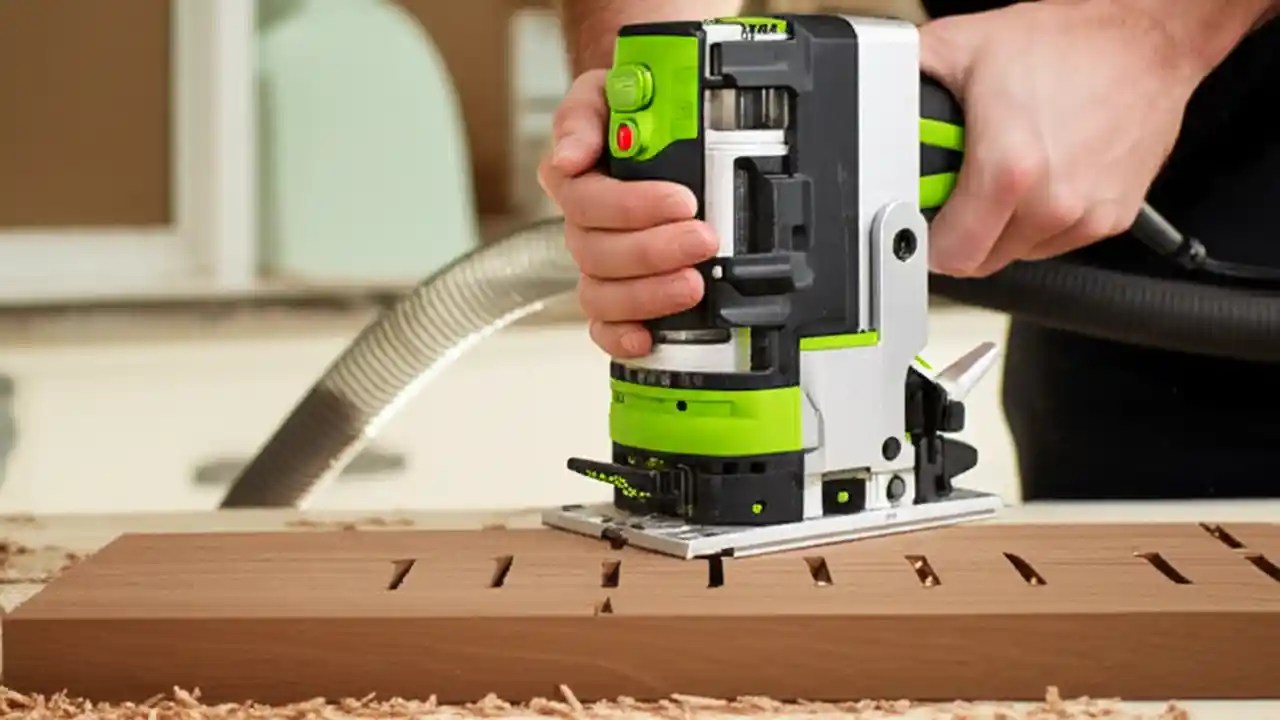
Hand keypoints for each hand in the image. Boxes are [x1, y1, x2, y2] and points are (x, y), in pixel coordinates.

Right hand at [537, 70, 718, 356]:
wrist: (651, 127)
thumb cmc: (628, 113)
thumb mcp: (605, 92)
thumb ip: (584, 116)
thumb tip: (568, 156)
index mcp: (575, 178)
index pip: (586, 200)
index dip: (633, 206)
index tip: (681, 200)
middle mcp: (582, 226)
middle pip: (598, 252)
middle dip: (654, 251)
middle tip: (702, 240)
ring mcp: (597, 264)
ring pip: (602, 293)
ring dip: (648, 295)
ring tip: (693, 285)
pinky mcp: (615, 295)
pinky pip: (603, 326)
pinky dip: (621, 337)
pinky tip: (648, 338)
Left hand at [919, 0, 1206, 276]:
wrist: (1148, 42)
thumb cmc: (1068, 42)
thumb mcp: (963, 46)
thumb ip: (907, 77)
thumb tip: (872, 93)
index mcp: (1008, 170)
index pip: (949, 256)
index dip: (928, 240)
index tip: (927, 218)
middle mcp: (1051, 203)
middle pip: (980, 262)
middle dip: (962, 233)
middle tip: (962, 191)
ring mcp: (1084, 216)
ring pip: (1016, 254)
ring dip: (1002, 228)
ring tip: (1007, 176)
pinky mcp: (1111, 221)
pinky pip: (1054, 243)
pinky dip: (1039, 221)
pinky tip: (1042, 177)